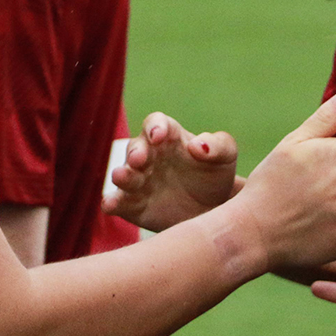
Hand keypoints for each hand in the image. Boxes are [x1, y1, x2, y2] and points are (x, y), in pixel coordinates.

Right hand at [102, 113, 241, 230]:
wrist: (211, 212)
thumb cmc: (214, 175)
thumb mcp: (225, 157)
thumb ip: (217, 145)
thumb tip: (197, 145)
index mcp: (169, 137)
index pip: (156, 123)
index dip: (155, 127)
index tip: (160, 135)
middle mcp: (148, 156)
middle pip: (135, 148)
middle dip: (135, 152)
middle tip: (139, 159)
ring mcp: (137, 181)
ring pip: (122, 173)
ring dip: (121, 174)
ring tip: (121, 177)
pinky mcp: (131, 205)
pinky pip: (117, 201)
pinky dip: (111, 202)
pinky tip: (110, 204)